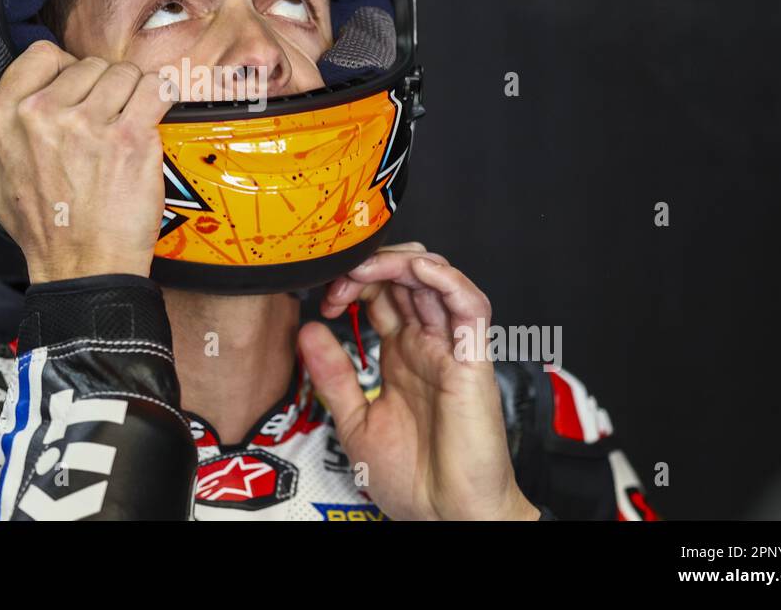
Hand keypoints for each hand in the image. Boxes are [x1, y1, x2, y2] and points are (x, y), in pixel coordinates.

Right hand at [0, 40, 174, 283]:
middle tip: (103, 123)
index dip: (64, 69)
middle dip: (101, 89)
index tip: (76, 89)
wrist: (82, 268)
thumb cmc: (43, 228)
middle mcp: (43, 114)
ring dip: (131, 95)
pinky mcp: (130, 137)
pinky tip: (153, 118)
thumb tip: (11, 94)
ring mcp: (88, 123)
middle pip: (88, 64)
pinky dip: (161, 99)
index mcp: (4, 116)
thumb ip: (1, 125)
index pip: (42, 54)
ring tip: (126, 128)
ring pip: (123, 73)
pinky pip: (156, 88)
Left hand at [297, 242, 539, 520]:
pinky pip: (471, 306)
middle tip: (340, 281)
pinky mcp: (473, 360)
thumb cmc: (413, 479)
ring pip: (437, 278)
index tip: (324, 298)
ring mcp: (451, 349)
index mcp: (402, 356)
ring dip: (400, 262)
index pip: (381, 294)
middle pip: (407, 277)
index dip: (352, 283)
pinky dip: (447, 279)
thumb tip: (307, 330)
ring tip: (367, 269)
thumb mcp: (355, 421)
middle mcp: (427, 345)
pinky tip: (418, 269)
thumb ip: (333, 375)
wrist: (445, 517)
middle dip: (371, 265)